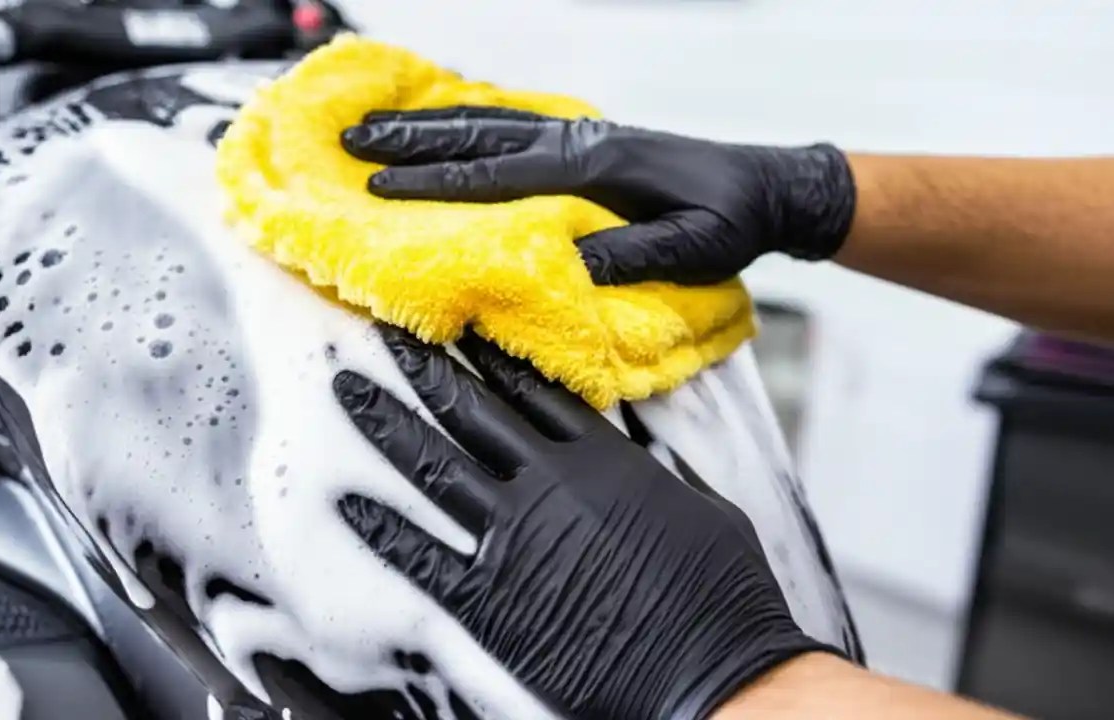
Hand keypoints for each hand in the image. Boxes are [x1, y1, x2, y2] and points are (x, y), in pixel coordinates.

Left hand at [332, 325, 835, 718]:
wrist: (712, 670)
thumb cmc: (724, 593)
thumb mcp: (705, 506)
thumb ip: (660, 470)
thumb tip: (643, 449)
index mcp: (602, 459)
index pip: (531, 388)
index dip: (489, 353)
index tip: (457, 324)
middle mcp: (549, 484)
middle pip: (470, 410)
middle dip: (423, 366)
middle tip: (385, 329)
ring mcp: (513, 538)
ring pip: (433, 465)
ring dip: (384, 424)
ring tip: (346, 389)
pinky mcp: (490, 599)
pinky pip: (420, 555)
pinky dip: (381, 528)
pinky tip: (349, 502)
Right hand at [341, 107, 855, 284]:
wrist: (763, 185)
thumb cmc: (728, 221)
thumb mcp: (690, 248)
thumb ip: (630, 255)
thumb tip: (565, 262)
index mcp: (593, 168)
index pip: (498, 177)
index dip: (435, 183)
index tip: (379, 185)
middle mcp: (577, 141)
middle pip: (478, 137)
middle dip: (410, 140)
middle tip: (350, 140)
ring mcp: (579, 134)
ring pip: (488, 124)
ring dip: (427, 125)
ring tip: (372, 125)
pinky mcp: (584, 139)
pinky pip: (512, 125)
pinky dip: (467, 120)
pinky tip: (438, 124)